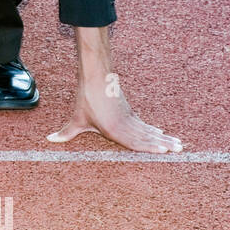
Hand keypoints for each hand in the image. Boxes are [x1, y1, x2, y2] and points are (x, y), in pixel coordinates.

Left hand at [47, 80, 181, 152]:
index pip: (135, 142)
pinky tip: (161, 133)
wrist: (96, 78)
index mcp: (114, 130)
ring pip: (148, 130)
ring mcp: (129, 117)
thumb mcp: (76, 120)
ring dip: (163, 137)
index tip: (165, 151)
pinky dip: (153, 129)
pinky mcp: (128, 111)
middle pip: (147, 137)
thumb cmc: (86, 100)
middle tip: (181, 149)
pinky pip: (144, 123)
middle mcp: (125, 125)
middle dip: (164, 144)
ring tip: (178, 143)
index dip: (150, 148)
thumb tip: (49, 140)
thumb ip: (65, 134)